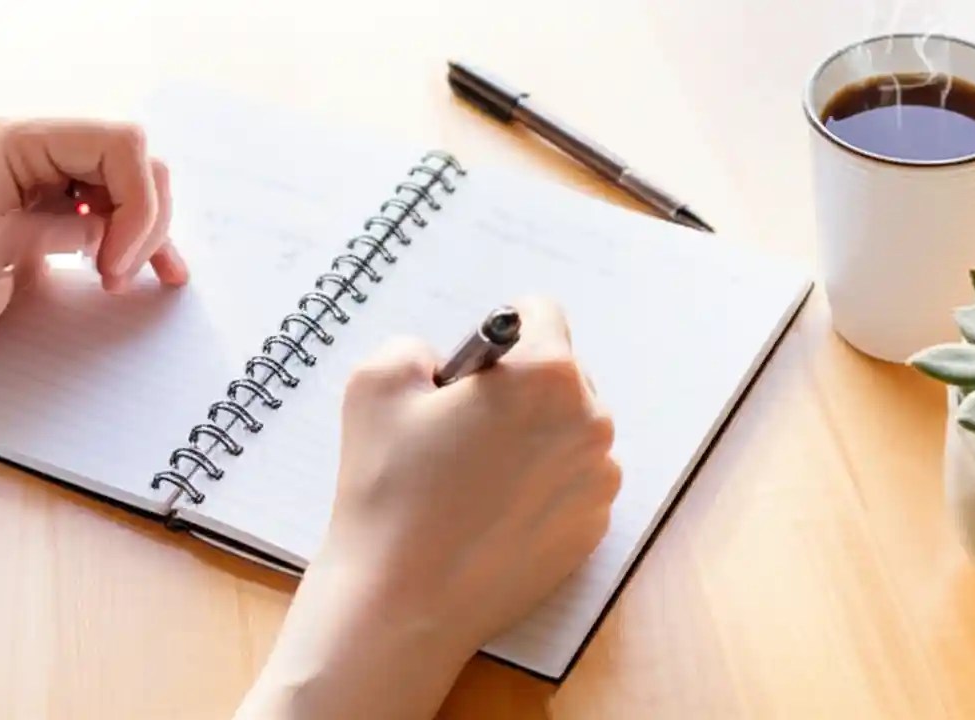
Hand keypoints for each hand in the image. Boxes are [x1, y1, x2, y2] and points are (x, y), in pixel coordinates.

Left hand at [0, 119, 187, 358]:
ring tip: (118, 281)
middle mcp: (45, 151)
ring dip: (147, 236)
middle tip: (116, 275)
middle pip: (139, 165)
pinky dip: (150, 243)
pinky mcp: (71, 211)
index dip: (137, 202)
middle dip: (144, 222)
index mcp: (19, 143)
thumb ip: (39, 236)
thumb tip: (99, 228)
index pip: (120, 145)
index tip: (116, 262)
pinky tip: (163, 272)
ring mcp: (61, 179)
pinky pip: (130, 215)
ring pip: (142, 190)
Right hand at [236, 298, 619, 719]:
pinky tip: (491, 512)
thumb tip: (439, 361)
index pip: (541, 313)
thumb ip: (414, 345)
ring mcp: (598, 480)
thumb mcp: (376, 383)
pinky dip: (540, 486)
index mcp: (549, 374)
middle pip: (562, 375)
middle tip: (465, 427)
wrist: (402, 602)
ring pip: (569, 431)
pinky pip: (572, 483)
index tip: (473, 368)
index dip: (498, 334)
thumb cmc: (388, 491)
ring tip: (474, 476)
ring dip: (533, 437)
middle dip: (519, 388)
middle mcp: (591, 422)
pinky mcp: (593, 529)